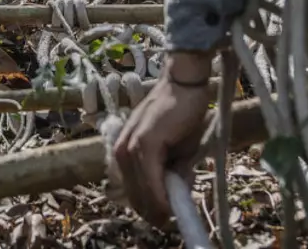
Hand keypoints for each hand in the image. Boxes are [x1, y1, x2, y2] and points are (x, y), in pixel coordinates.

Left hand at [113, 52, 212, 226]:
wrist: (185, 85)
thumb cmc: (182, 115)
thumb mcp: (179, 152)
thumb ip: (174, 174)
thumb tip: (175, 201)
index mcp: (126, 152)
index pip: (132, 189)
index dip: (147, 208)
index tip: (162, 220)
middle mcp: (122, 149)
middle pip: (134, 193)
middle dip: (151, 211)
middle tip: (168, 221)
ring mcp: (130, 145)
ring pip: (141, 188)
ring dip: (156, 207)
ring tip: (171, 217)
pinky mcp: (144, 142)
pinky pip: (150, 178)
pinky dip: (159, 194)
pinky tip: (169, 206)